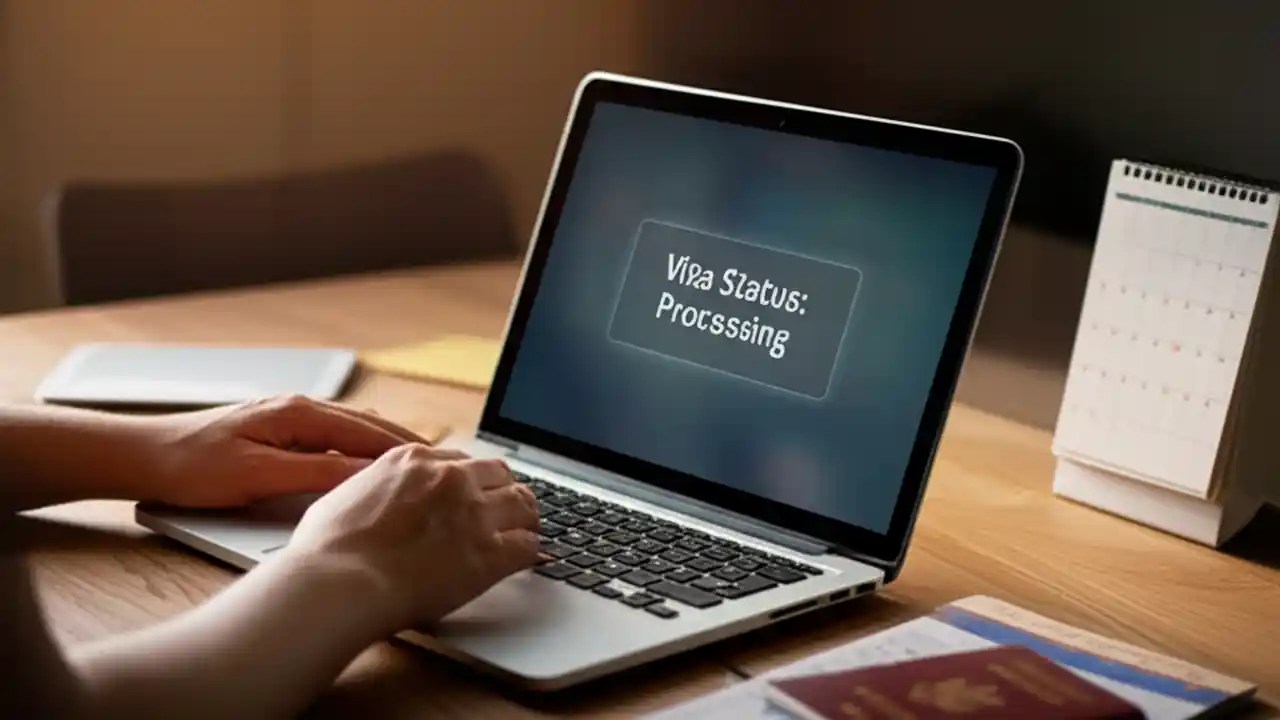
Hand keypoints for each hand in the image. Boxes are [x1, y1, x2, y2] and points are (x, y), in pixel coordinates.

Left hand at [141, 395, 424, 507]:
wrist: (142, 456)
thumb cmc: (192, 465)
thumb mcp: (259, 475)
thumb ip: (316, 473)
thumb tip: (364, 474)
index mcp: (299, 413)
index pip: (369, 431)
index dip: (407, 450)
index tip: (441, 466)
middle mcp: (299, 409)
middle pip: (368, 426)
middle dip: (407, 445)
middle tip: (445, 465)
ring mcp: (289, 419)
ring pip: (353, 431)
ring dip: (385, 447)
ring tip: (418, 467)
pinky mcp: (279, 434)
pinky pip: (335, 439)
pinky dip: (361, 450)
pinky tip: (370, 465)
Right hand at [286, 444, 539, 631]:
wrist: (338, 582)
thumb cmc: (326, 549)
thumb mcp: (342, 495)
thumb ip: (369, 487)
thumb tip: (370, 496)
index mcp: (414, 460)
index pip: (460, 461)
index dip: (469, 481)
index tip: (471, 494)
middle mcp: (451, 479)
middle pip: (499, 473)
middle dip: (502, 490)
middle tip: (504, 509)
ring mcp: (474, 514)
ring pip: (524, 503)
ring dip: (525, 517)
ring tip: (524, 531)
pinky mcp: (488, 553)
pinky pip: (528, 545)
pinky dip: (530, 553)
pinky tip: (526, 561)